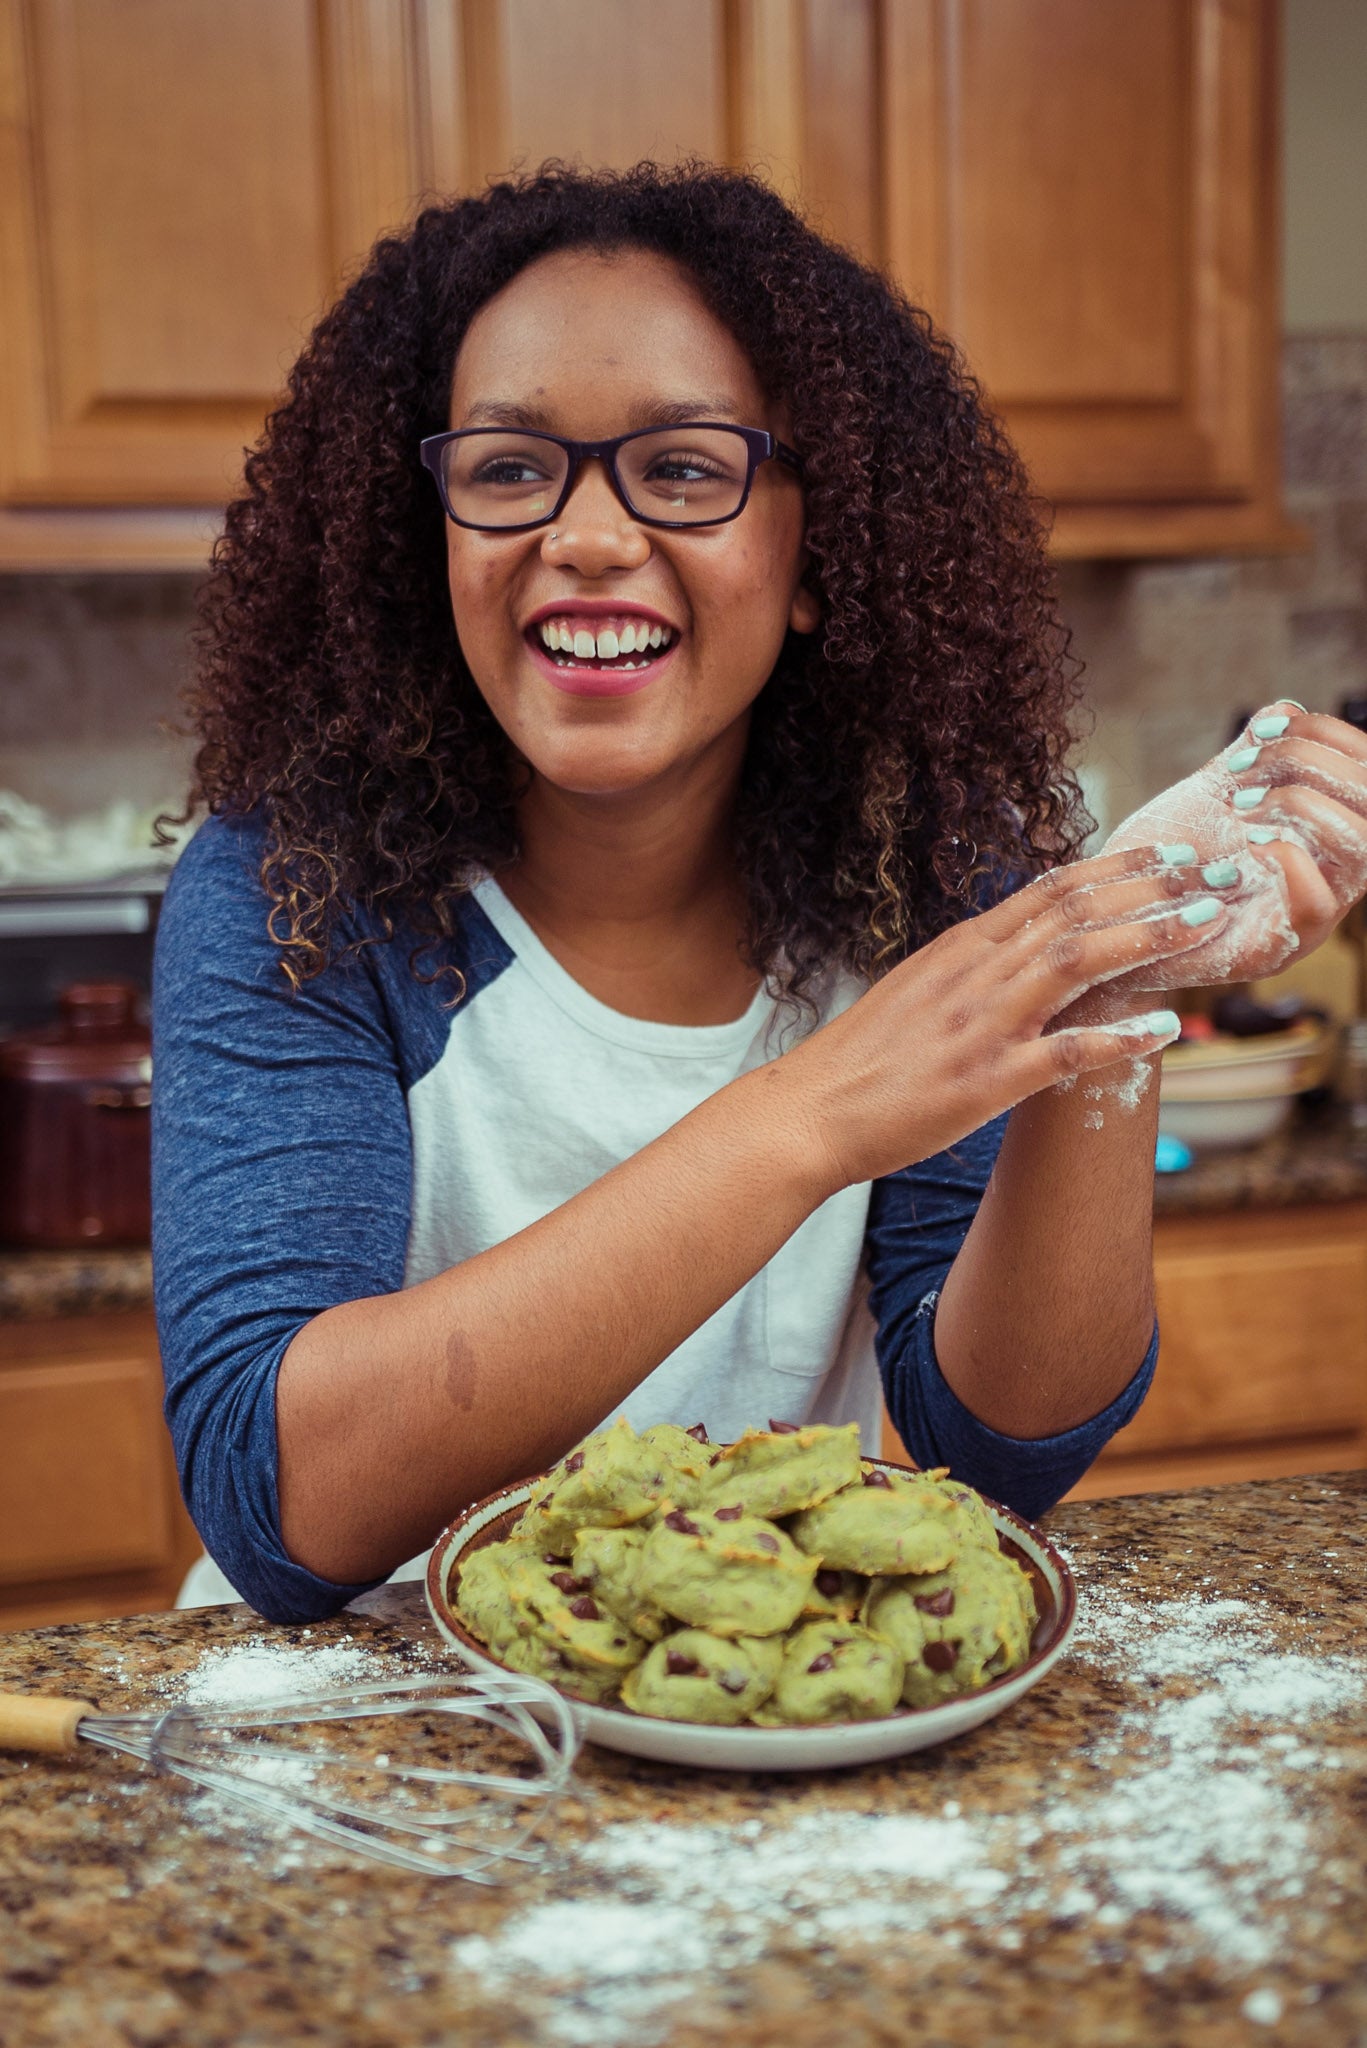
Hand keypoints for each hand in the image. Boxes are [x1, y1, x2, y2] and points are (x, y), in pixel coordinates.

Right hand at [783, 846, 1232, 1187]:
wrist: (807, 1113)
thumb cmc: (862, 1061)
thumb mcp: (917, 991)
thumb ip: (973, 968)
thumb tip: (1026, 951)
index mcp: (960, 948)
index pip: (1049, 889)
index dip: (1116, 868)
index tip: (1169, 855)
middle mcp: (974, 973)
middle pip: (1074, 910)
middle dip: (1150, 886)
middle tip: (1212, 873)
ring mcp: (980, 1025)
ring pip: (1076, 961)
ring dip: (1146, 939)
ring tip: (1203, 927)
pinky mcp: (984, 1080)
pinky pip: (1064, 1050)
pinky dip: (1118, 1035)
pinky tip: (1165, 1029)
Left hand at [1100, 701, 1366, 994]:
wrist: (1115, 918)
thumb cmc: (1169, 859)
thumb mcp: (1213, 794)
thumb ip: (1252, 754)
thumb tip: (1285, 710)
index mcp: (1327, 832)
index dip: (1328, 735)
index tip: (1263, 730)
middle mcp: (1334, 873)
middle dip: (1310, 763)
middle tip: (1242, 768)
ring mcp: (1311, 914)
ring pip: (1364, 846)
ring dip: (1302, 805)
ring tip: (1240, 805)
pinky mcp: (1276, 947)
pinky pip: (1318, 904)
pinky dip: (1286, 857)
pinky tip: (1244, 843)